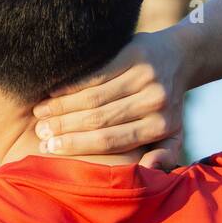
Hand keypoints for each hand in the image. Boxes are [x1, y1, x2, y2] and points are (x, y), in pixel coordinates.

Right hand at [32, 30, 187, 170]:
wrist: (181, 57)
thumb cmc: (167, 106)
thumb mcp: (173, 135)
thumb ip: (163, 157)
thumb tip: (148, 169)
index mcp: (160, 127)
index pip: (110, 140)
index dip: (76, 146)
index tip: (50, 150)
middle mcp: (155, 101)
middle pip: (98, 120)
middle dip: (64, 128)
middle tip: (40, 134)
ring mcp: (146, 75)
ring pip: (94, 97)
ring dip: (62, 107)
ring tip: (40, 114)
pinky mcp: (136, 53)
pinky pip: (96, 73)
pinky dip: (71, 84)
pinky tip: (51, 92)